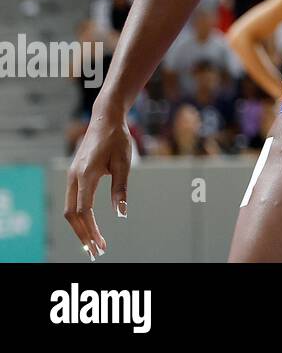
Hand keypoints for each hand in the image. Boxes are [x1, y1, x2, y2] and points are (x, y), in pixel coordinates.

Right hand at [65, 108, 132, 259]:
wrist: (105, 118)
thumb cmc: (117, 139)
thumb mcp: (124, 163)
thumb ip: (120, 188)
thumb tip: (120, 213)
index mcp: (86, 174)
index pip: (84, 210)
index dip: (91, 230)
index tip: (100, 244)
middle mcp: (74, 177)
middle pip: (72, 214)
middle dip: (82, 234)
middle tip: (95, 251)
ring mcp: (72, 175)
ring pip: (69, 208)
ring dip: (80, 227)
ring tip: (92, 242)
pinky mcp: (74, 174)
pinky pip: (72, 200)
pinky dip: (78, 216)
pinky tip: (88, 225)